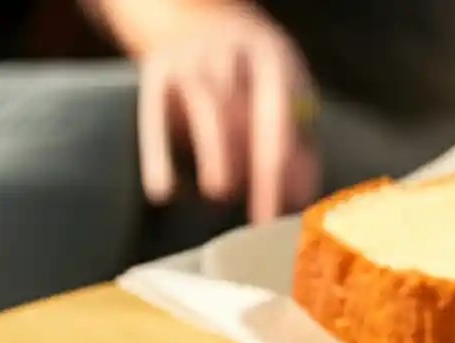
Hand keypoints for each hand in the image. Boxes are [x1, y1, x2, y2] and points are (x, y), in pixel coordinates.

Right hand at [138, 6, 319, 222]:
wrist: (194, 15)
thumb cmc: (252, 71)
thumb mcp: (284, 88)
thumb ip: (296, 140)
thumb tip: (300, 198)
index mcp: (271, 57)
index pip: (277, 120)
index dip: (278, 170)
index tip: (278, 211)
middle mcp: (229, 53)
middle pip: (241, 115)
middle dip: (250, 168)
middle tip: (254, 211)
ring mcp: (189, 59)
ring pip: (204, 115)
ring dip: (215, 159)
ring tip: (221, 193)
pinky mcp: (155, 72)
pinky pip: (154, 119)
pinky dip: (158, 156)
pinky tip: (164, 192)